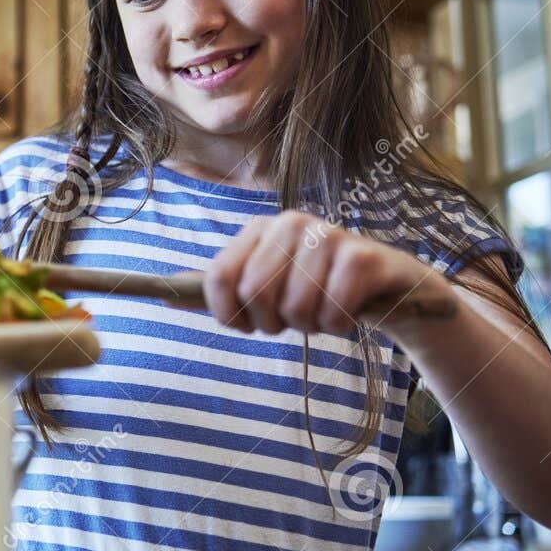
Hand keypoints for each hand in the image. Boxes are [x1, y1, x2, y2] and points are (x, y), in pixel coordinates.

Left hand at [201, 211, 452, 336]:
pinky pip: (332, 309)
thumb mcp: (264, 291)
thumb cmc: (318, 292)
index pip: (218, 279)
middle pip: (254, 295)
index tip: (248, 326)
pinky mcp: (363, 257)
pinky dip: (338, 325)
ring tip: (325, 311)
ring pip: (294, 307)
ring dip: (311, 326)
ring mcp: (328, 236)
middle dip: (273, 324)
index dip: (229, 316)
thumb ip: (217, 292)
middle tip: (295, 319)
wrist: (390, 291)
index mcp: (260, 230)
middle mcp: (290, 224)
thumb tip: (161, 294)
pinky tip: (350, 311)